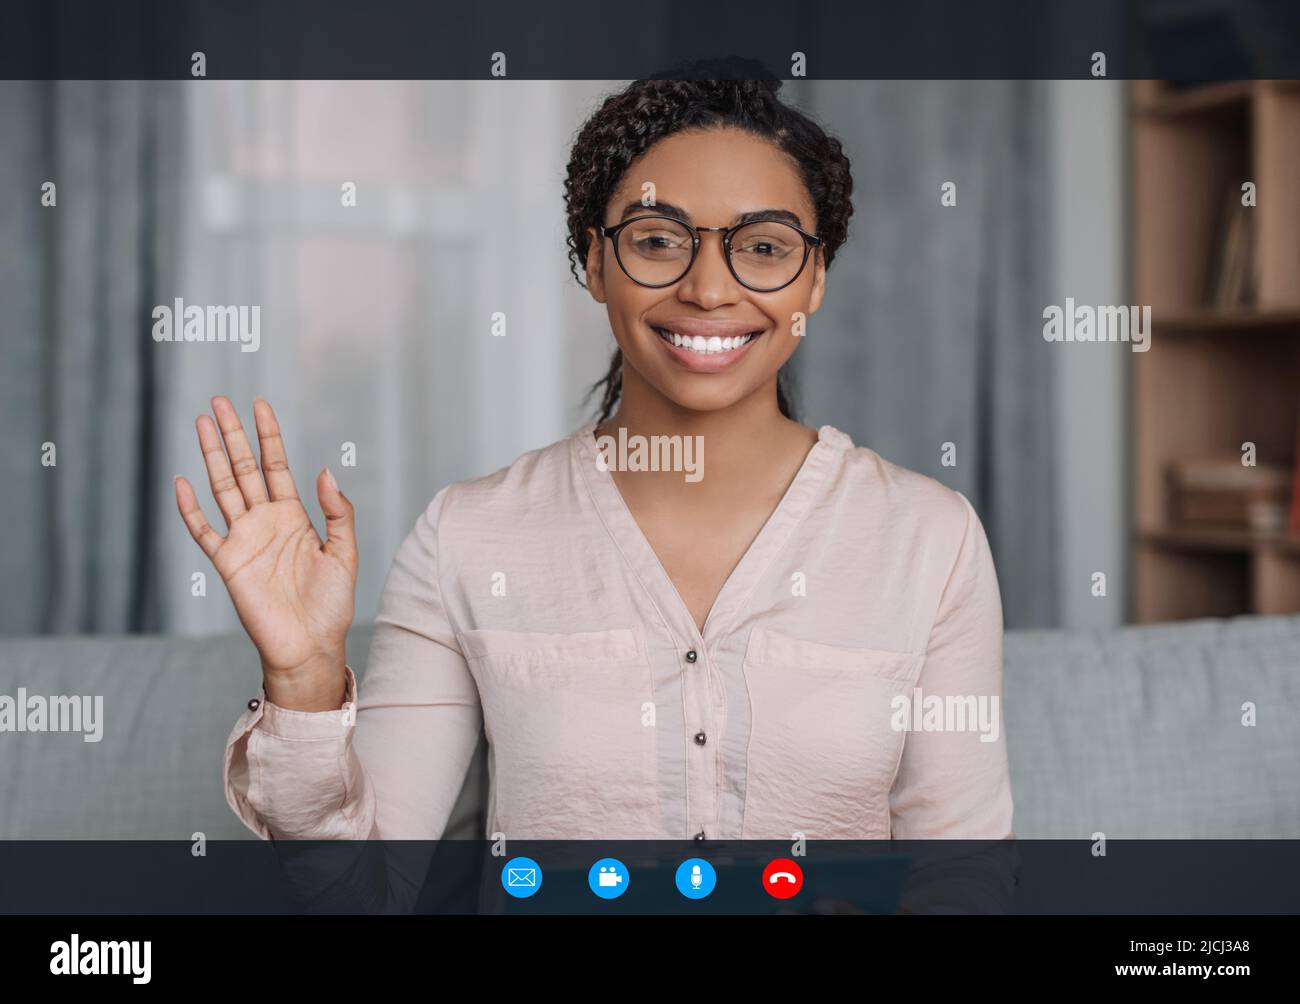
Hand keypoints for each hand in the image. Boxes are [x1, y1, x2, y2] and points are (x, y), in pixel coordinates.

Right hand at [174, 396, 356, 709]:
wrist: (310, 645)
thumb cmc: (331, 604)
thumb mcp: (345, 553)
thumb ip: (338, 512)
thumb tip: (326, 471)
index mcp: (294, 516)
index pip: (277, 465)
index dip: (268, 435)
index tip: (260, 405)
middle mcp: (265, 522)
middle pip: (244, 468)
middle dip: (232, 435)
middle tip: (219, 401)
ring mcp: (244, 540)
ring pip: (222, 489)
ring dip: (211, 457)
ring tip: (201, 424)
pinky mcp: (227, 564)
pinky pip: (203, 531)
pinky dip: (191, 509)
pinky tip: (183, 482)